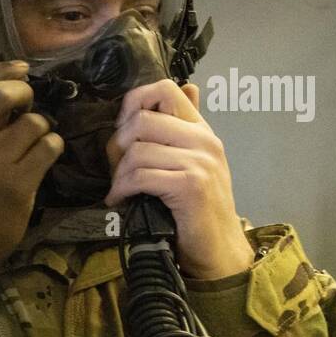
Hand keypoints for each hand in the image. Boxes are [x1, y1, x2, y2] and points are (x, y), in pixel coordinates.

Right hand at [0, 61, 60, 336]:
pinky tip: (43, 158)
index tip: (21, 68)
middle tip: (30, 104)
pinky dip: (51, 148)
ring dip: (41, 128)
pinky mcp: (17, 187)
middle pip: (3, 94)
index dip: (2, 70)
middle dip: (24, 92)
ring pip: (34, 123)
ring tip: (34, 143)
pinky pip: (47, 149)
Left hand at [103, 80, 254, 280]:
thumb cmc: (198, 209)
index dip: (133, 103)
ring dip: (118, 174)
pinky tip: (120, 201)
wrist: (219, 249)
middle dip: (118, 144)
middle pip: (142, 118)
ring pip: (137, 150)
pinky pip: (140, 176)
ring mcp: (200, 161)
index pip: (165, 89)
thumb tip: (189, 86)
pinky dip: (122, 190)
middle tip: (116, 169)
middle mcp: (203, 140)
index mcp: (201, 130)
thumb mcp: (195, 161)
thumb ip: (185, 127)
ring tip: (120, 190)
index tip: (123, 132)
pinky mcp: (191, 185)